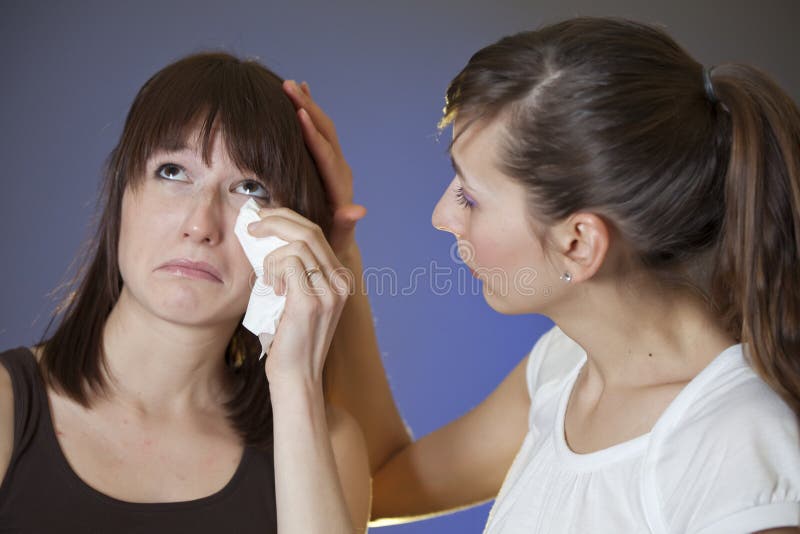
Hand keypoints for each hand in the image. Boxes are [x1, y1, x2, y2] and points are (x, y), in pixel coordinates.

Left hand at [247, 207, 351, 384]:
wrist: (295, 376)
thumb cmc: (289, 338)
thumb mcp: (294, 297)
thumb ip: (292, 270)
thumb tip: (272, 238)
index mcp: (339, 277)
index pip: (316, 231)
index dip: (288, 218)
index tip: (263, 218)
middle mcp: (340, 281)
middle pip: (309, 231)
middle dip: (277, 220)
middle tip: (252, 225)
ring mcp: (330, 291)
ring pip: (298, 244)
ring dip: (271, 254)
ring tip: (265, 276)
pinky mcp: (312, 301)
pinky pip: (288, 262)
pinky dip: (272, 268)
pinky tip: (269, 287)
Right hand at [283, 80, 365, 256]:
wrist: (339, 244)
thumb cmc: (332, 244)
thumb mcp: (338, 236)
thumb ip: (347, 222)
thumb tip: (358, 211)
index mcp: (338, 183)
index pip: (325, 153)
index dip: (312, 133)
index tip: (298, 112)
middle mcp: (339, 169)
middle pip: (324, 131)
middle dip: (307, 107)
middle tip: (288, 85)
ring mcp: (334, 163)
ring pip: (322, 127)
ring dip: (308, 105)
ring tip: (291, 84)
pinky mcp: (328, 162)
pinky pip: (319, 133)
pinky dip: (310, 113)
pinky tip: (301, 96)